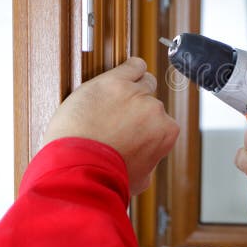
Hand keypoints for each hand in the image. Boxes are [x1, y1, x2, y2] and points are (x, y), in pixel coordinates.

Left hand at [42, 57, 179, 194]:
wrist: (80, 168)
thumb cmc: (106, 176)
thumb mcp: (140, 179)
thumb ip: (149, 161)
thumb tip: (147, 159)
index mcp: (166, 132)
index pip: (163, 122)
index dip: (146, 127)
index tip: (134, 131)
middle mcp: (155, 111)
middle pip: (152, 102)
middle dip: (138, 110)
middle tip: (118, 120)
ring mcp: (135, 94)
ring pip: (143, 83)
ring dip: (132, 91)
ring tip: (115, 100)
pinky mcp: (114, 82)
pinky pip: (132, 66)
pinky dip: (132, 68)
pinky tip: (127, 71)